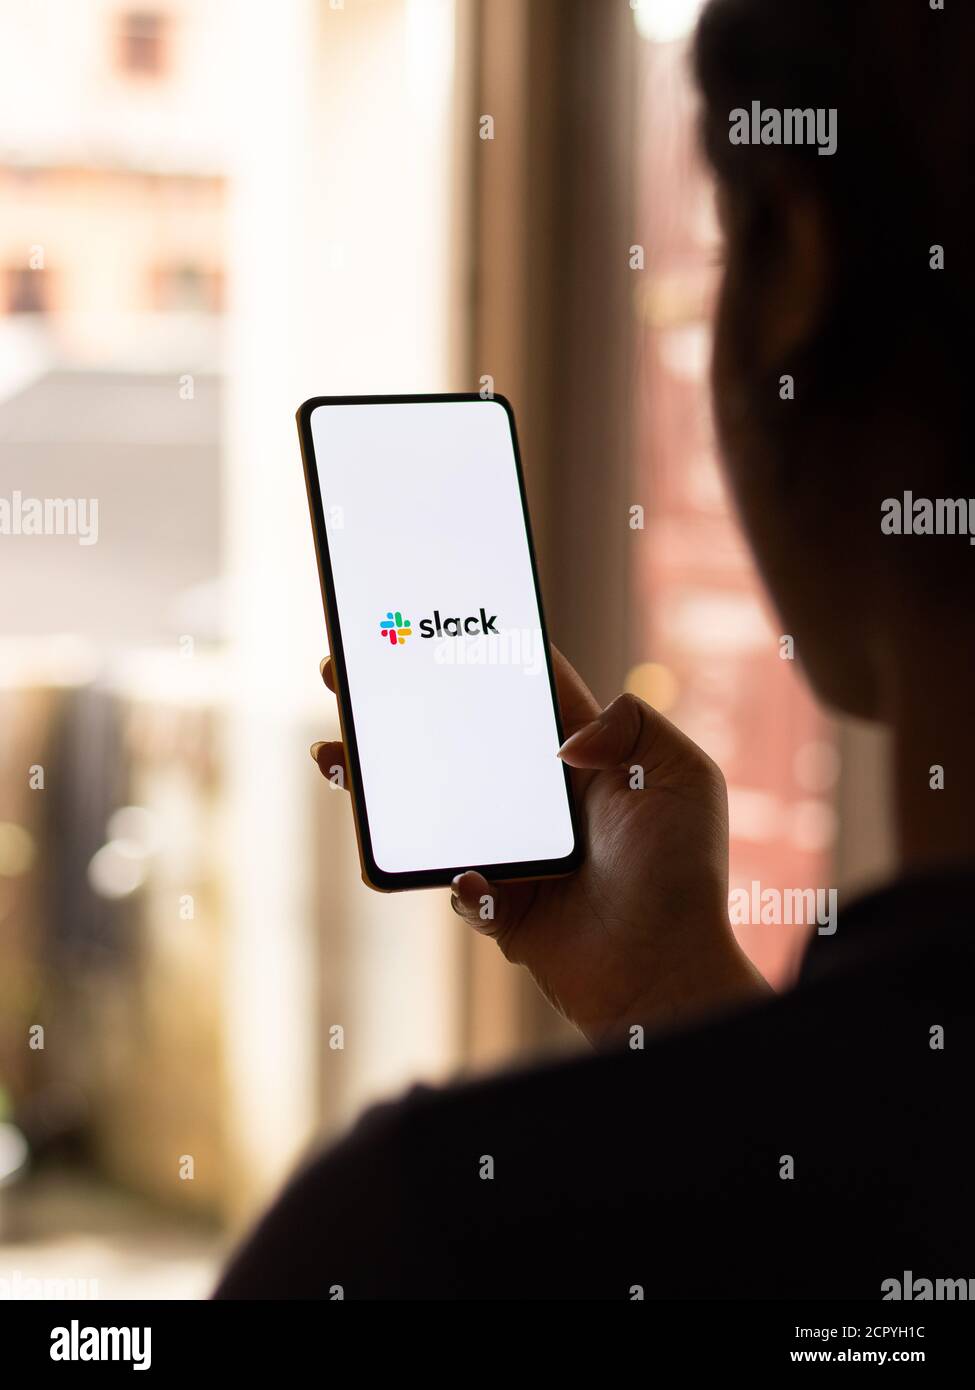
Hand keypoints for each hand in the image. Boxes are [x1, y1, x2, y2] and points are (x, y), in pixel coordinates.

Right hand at [311, 648, 768, 1044]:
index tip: (425, 625)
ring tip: (334, 759)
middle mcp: (541, 798)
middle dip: (400, 707)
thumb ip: (631, 726)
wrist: (663, 973)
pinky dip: (451, 878)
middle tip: (345, 676)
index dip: (475, 653)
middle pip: (457, 739)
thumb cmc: (680, 874)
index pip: (521, 691)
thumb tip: (563, 740)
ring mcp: (513, 849)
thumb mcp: (679, 776)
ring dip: (378, 782)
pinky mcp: (496, 901)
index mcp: (583, 756)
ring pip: (431, 806)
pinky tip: (473, 881)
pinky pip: (452, 881)